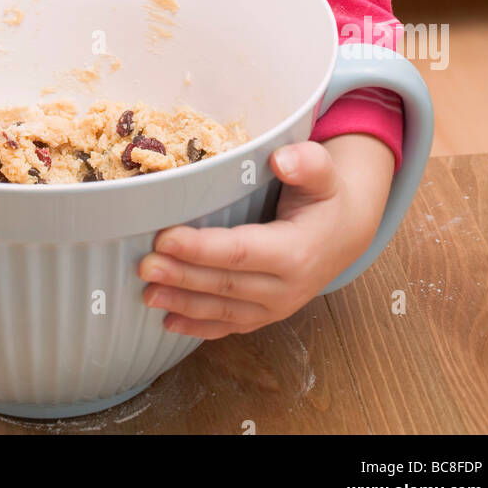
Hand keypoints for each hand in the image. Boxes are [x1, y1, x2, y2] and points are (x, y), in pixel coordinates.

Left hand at [137, 134, 394, 339]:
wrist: (344, 233)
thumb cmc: (325, 197)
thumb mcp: (324, 173)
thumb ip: (307, 163)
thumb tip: (282, 159)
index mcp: (297, 251)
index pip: (242, 252)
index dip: (202, 248)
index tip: (165, 238)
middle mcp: (287, 287)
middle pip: (227, 285)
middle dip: (182, 277)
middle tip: (143, 266)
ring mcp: (277, 307)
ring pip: (224, 310)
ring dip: (183, 304)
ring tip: (146, 294)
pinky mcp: (266, 315)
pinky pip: (230, 326)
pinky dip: (199, 327)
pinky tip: (169, 323)